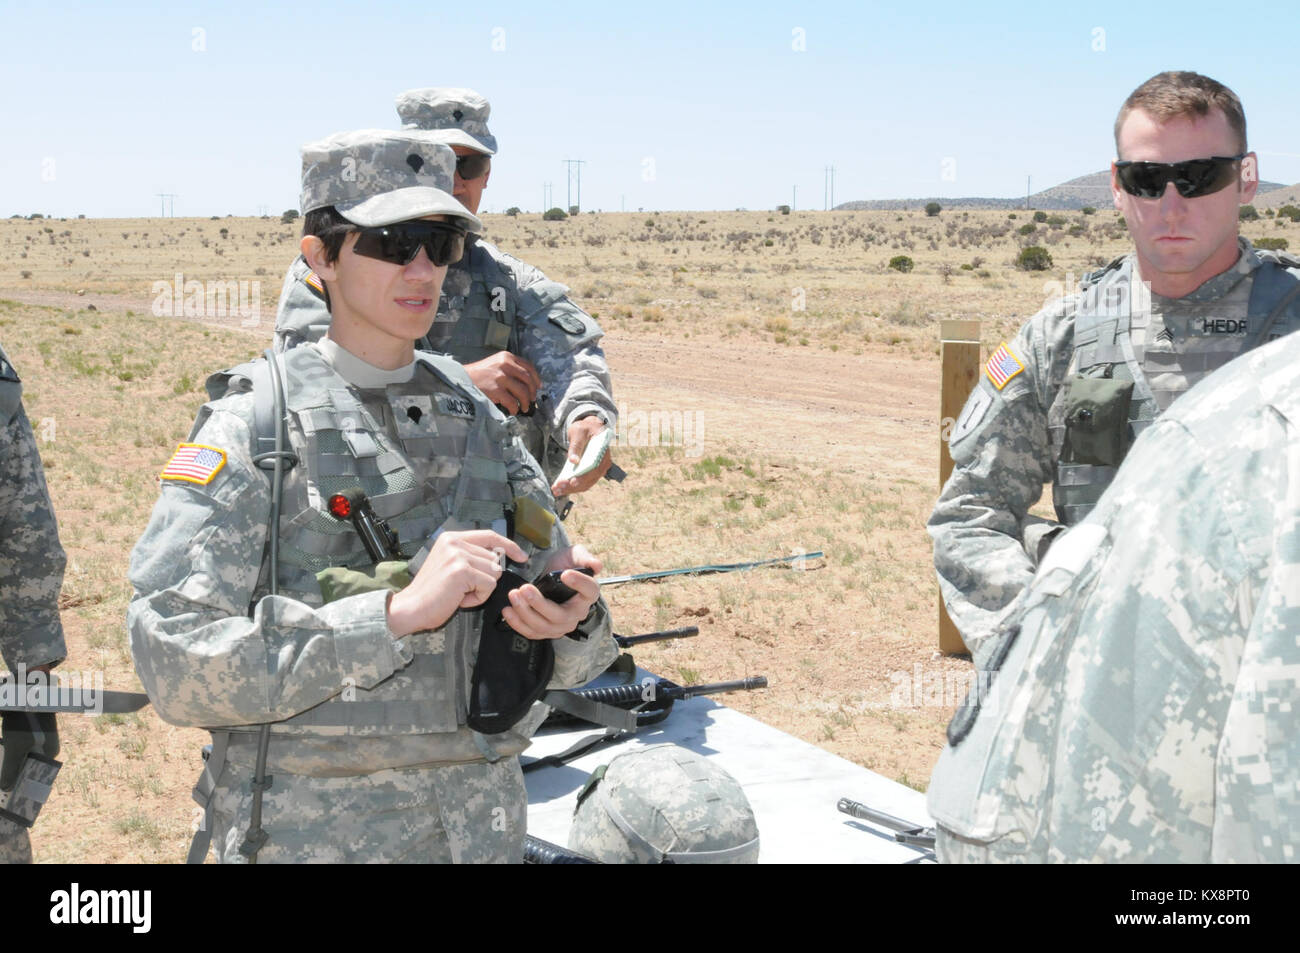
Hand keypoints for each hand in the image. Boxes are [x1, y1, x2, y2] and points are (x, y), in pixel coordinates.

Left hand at [0, 711, 58, 790]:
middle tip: (2, 785)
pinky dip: (9, 753)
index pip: (38, 775)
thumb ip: (11, 769)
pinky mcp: (29, 731)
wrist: (23, 694)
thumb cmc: (24, 722)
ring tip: (1, 772)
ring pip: (22, 757)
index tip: (11, 794)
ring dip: (11, 764)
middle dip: (16, 775)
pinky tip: (1, 756)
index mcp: (50, 752)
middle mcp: (47, 746)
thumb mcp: (14, 748)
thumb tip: (6, 788)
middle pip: (29, 766)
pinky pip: (18, 748)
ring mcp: (38, 738)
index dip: (25, 784)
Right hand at [386, 530, 525, 636]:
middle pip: (494, 560)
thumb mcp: (450, 566)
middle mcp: (455, 542)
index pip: (489, 535)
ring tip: (459, 594)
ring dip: (481, 590)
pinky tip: (459, 599)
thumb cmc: (432, 593)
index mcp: (451, 538)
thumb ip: (471, 557)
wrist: (410, 608)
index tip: (521, 556)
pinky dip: (478, 598)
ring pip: (494, 573)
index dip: (508, 545)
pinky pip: (488, 586)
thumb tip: (499, 558)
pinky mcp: (462, 571)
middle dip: (484, 579)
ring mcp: (458, 555)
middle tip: (460, 589)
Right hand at [466, 352, 541, 414]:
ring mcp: (500, 376)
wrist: (460, 379)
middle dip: (532, 392)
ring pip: (523, 392)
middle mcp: (505, 364)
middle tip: (531, 400)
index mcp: (506, 357)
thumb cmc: (478, 375)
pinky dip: (514, 408)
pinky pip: (512, 402)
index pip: (528, 367)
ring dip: (525, 402)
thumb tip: (527, 384)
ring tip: (523, 408)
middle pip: (528, 380)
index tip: (538, 387)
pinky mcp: (495, 389)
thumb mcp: (495, 364)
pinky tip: (512, 411)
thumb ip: (510, 369)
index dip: (536, 378)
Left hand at [502, 545, 602, 639]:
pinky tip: (508, 610)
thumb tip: (596, 565)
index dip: (579, 584)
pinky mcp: (545, 630)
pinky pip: (531, 632)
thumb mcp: (576, 555)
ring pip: (543, 626)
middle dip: (539, 604)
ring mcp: (560, 625)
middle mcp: (576, 614)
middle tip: (525, 589)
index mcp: (588, 594)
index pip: (589, 591)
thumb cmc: (565, 565)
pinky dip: (517, 624)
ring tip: (514, 595)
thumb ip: (585, 558)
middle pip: (559, 616)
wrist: (552, 576)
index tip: (565, 573)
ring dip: (525, 613)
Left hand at [550, 417, 612, 496]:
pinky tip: (560, 488)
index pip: (595, 469)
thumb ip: (576, 445)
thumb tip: (573, 461)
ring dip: (571, 489)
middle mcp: (603, 464)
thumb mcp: (579, 432)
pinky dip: (572, 487)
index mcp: (603, 453)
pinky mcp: (591, 473)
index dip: (584, 477)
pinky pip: (582, 482)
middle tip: (559, 488)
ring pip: (585, 484)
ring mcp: (598, 470)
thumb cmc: (585, 429)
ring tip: (557, 490)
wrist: (589, 429)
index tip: (572, 482)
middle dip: (573, 486)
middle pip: (589, 479)